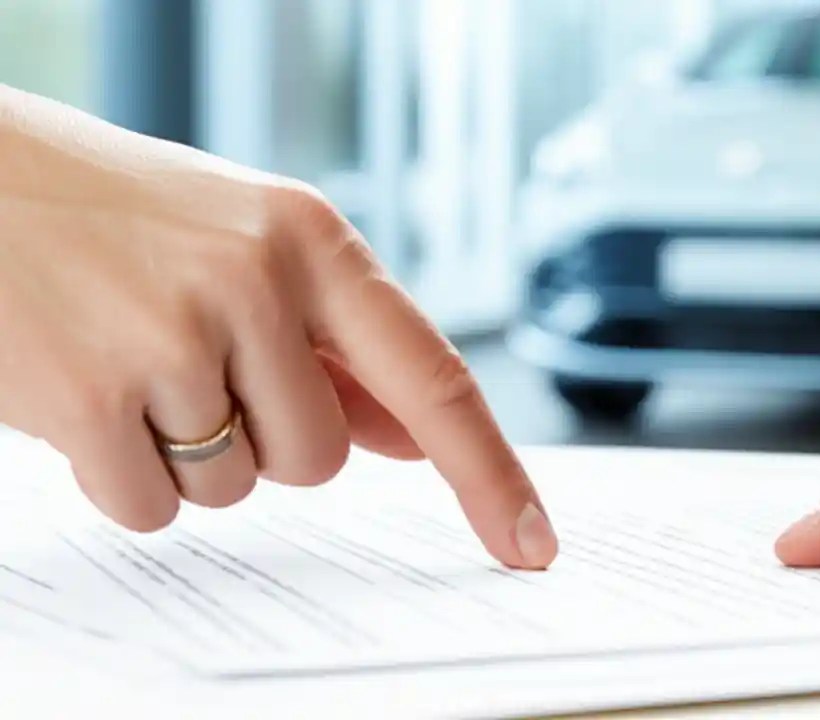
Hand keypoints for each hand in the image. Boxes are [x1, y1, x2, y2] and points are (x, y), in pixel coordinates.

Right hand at [0, 86, 557, 569]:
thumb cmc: (124, 218)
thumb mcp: (248, 247)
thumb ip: (336, 343)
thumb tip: (411, 437)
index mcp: (312, 238)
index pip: (432, 378)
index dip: (491, 473)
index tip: (531, 544)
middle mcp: (256, 280)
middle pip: (323, 460)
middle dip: (265, 438)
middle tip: (190, 360)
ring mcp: (173, 336)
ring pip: (239, 488)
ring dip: (190, 453)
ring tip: (131, 360)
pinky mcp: (90, 396)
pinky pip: (155, 509)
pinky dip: (123, 477)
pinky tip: (88, 393)